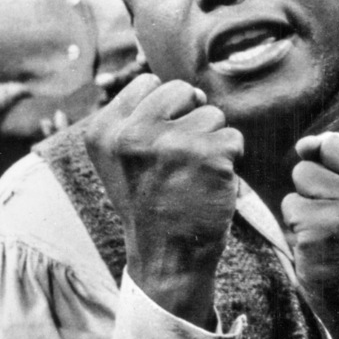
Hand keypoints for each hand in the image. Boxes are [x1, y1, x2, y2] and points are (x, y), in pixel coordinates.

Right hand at [84, 75, 243, 326]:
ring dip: (212, 142)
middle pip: (182, 90)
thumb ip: (139, 118)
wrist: (167, 254)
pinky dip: (230, 160)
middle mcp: (132, 133)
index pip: (148, 83)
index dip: (165, 110)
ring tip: (192, 175)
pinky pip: (234, 138)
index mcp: (104, 130)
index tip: (158, 145)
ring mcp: (171, 142)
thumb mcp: (123, 158)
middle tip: (179, 160)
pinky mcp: (208, 154)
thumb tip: (188, 87)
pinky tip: (209, 184)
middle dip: (191, 118)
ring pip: (213, 114)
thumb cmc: (152, 201)